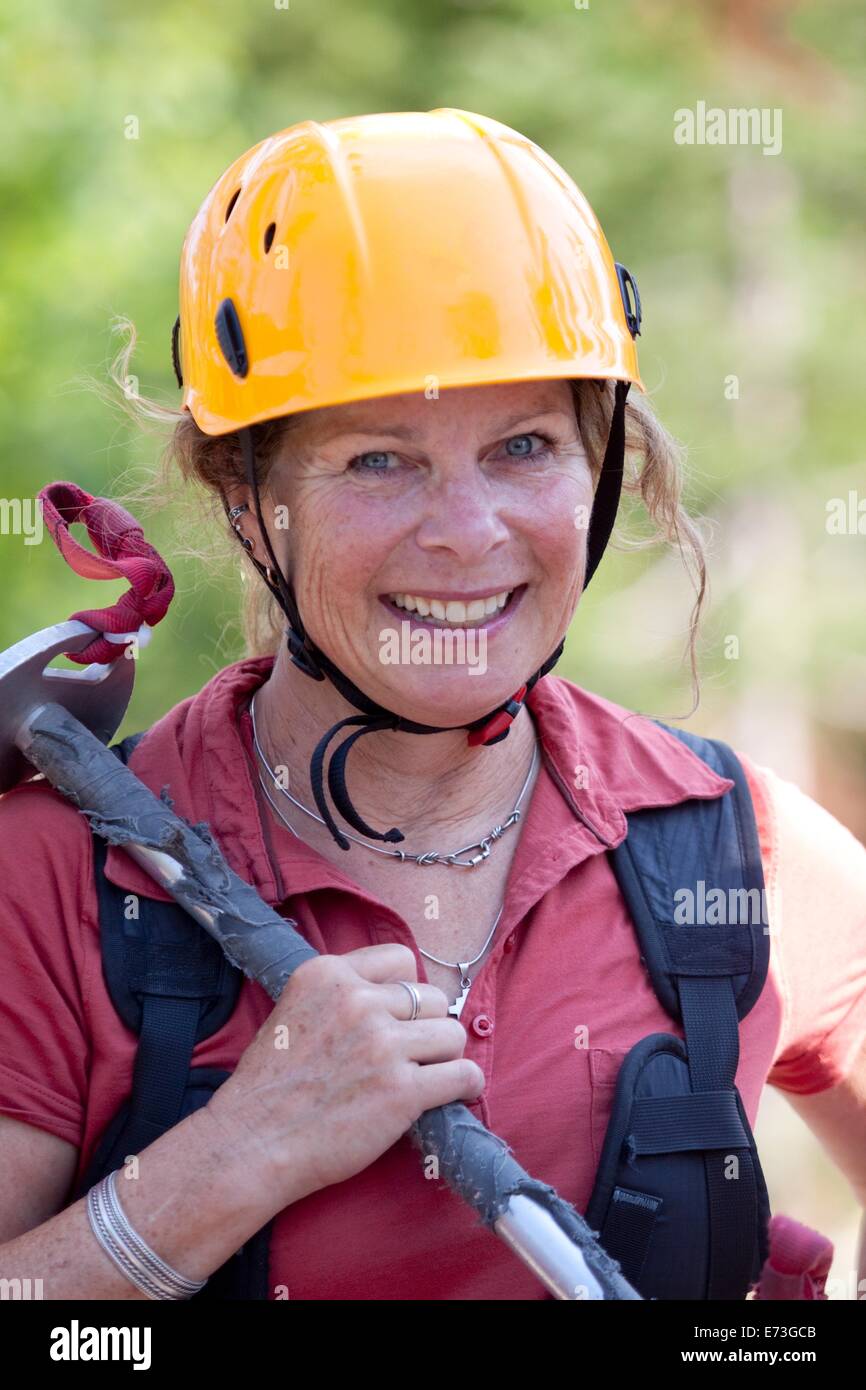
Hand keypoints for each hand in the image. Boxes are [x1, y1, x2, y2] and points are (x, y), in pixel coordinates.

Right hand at [206, 942, 484, 1207]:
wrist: (251, 1145)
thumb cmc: (270, 1088)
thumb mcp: (293, 1011)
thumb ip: (339, 995)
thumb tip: (396, 996)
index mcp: (328, 974)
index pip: (401, 959)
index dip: (405, 992)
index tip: (398, 1018)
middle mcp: (357, 1000)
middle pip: (433, 997)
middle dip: (426, 1027)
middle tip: (408, 1056)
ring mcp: (382, 1044)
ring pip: (452, 1034)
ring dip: (444, 1057)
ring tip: (425, 1077)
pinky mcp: (402, 1090)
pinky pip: (463, 1074)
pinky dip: (464, 1086)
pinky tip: (453, 1094)